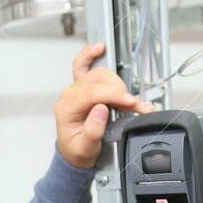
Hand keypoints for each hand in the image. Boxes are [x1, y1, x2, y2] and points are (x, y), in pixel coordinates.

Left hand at [54, 42, 156, 169]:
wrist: (75, 154)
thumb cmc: (79, 151)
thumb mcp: (85, 148)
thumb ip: (92, 130)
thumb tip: (101, 109)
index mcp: (67, 108)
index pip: (92, 93)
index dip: (114, 95)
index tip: (130, 102)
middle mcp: (71, 95)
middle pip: (98, 81)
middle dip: (120, 92)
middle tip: (135, 106)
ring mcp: (77, 89)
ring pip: (100, 74)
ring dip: (118, 84)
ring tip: (129, 100)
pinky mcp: (84, 87)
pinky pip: (83, 65)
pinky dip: (91, 55)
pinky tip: (99, 48)